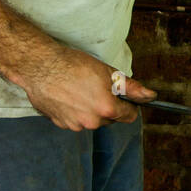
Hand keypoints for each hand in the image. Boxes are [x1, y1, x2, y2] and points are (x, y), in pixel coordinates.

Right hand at [20, 45, 156, 131]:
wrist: (39, 66)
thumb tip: (150, 96)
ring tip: (80, 90)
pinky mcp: (61, 124)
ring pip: (92, 120)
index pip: (129, 116)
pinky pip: (76, 120)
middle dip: (108, 106)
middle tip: (96, 87)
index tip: (123, 97)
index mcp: (107, 109)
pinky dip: (75, 111)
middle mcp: (92, 122)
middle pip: (110, 119)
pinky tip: (68, 96)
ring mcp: (75, 125)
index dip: (128, 105)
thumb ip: (131, 88)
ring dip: (91, 110)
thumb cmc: (73, 65)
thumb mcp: (108, 72)